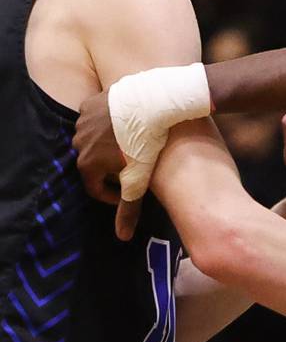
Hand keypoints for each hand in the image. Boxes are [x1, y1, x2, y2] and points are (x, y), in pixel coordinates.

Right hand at [73, 89, 144, 239]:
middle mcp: (77, 143)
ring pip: (93, 141)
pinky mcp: (89, 104)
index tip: (127, 193)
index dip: (112, 195)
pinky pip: (95, 119)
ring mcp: (81, 122)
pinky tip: (125, 126)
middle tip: (132, 169)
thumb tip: (122, 237)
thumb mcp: (138, 180)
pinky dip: (107, 126)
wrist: (152, 104)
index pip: (94, 188)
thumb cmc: (146, 145)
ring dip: (107, 147)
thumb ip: (129, 207)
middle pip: (93, 164)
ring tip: (129, 147)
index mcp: (86, 164)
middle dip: (110, 170)